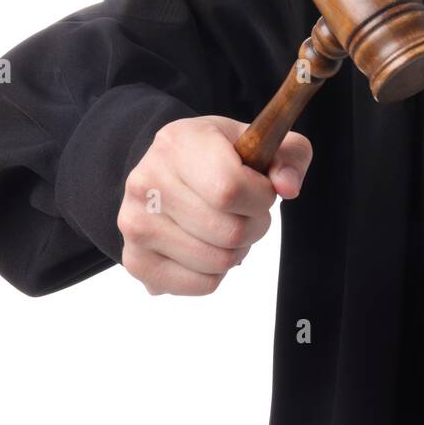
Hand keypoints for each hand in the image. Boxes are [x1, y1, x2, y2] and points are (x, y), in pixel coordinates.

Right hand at [117, 115, 311, 295]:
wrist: (170, 172)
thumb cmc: (220, 156)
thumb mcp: (260, 140)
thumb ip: (288, 156)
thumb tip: (287, 187)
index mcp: (177, 142)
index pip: (230, 189)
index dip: (260, 198)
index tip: (261, 190)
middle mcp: (146, 181)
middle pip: (229, 231)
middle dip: (254, 226)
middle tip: (246, 212)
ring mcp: (135, 223)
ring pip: (218, 262)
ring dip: (237, 250)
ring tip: (226, 226)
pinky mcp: (135, 259)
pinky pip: (200, 284)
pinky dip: (216, 272)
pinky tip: (206, 245)